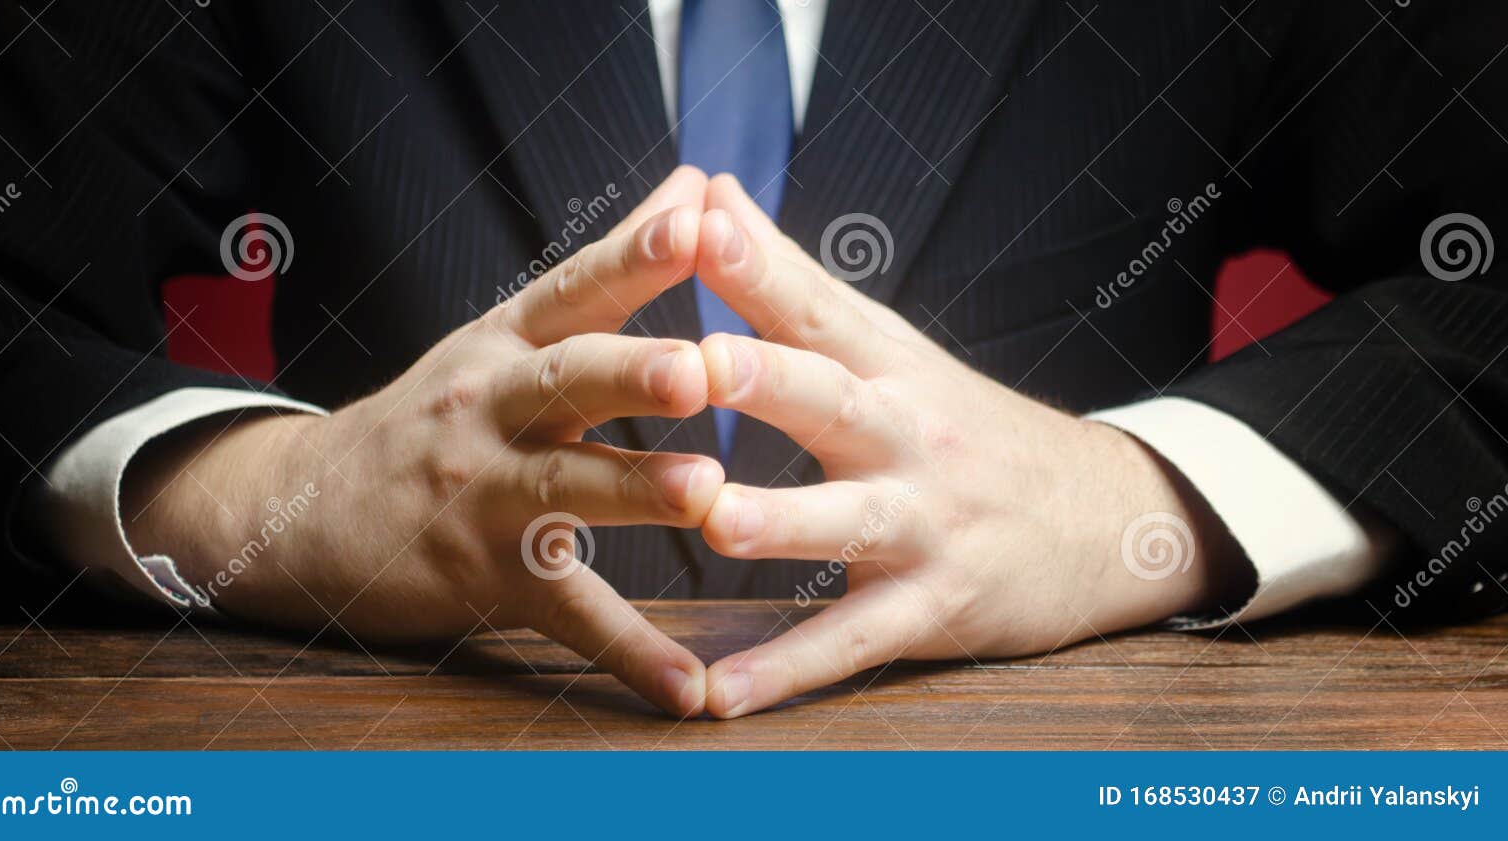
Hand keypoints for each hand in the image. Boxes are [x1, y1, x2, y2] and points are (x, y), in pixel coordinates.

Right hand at [124, 167, 719, 716]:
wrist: (304, 509)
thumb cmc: (438, 413)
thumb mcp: (509, 333)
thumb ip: (612, 269)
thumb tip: (698, 183)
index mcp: (507, 343)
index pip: (576, 287)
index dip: (635, 253)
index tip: (699, 220)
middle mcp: (490, 407)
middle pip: (563, 379)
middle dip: (632, 372)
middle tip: (701, 367)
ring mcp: (481, 493)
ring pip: (564, 487)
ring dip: (635, 490)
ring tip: (708, 493)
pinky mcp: (482, 575)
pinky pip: (566, 615)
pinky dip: (629, 654)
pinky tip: (687, 689)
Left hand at [691, 175, 1243, 717]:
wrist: (1105, 519)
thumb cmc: (961, 425)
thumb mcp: (888, 347)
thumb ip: (788, 280)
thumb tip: (708, 191)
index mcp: (886, 368)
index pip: (816, 306)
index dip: (757, 264)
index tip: (693, 222)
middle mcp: (906, 437)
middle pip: (836, 400)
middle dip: (769, 379)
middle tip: (701, 360)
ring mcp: (924, 525)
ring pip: (849, 523)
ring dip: (783, 522)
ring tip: (716, 520)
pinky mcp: (932, 607)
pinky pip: (853, 643)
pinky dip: (788, 672)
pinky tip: (722, 695)